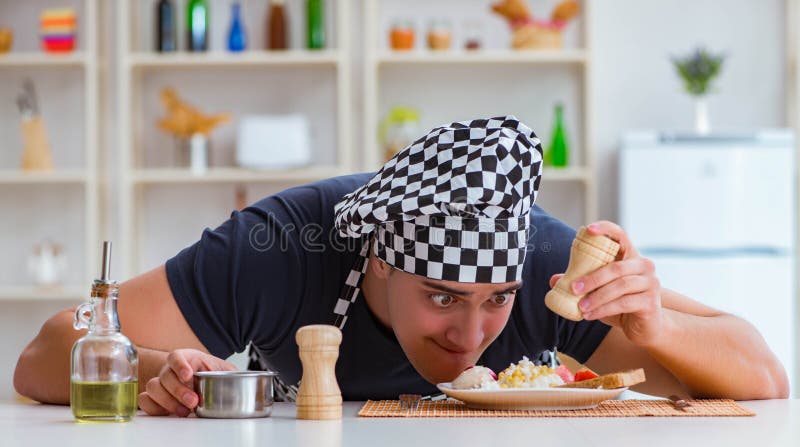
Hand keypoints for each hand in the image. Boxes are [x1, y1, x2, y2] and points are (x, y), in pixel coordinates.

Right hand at [138, 349, 236, 416]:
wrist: (193, 377)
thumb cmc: (207, 372)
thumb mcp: (221, 369)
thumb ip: (231, 373)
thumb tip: (246, 378)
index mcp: (185, 358)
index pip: (176, 356)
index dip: (180, 365)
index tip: (189, 375)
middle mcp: (169, 369)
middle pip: (166, 376)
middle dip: (179, 390)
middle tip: (193, 401)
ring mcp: (160, 382)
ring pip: (153, 388)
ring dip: (167, 401)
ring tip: (184, 411)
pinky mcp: (154, 397)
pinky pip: (145, 400)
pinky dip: (154, 407)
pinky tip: (168, 413)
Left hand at [549, 221, 663, 346]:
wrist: (644, 327)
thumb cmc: (620, 304)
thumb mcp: (599, 292)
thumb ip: (581, 283)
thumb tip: (554, 280)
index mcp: (630, 257)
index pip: (620, 235)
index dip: (606, 229)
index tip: (588, 229)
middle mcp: (644, 266)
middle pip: (616, 268)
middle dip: (592, 279)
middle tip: (573, 288)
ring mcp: (651, 283)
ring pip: (620, 286)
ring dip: (596, 297)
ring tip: (581, 307)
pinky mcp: (651, 302)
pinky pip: (624, 303)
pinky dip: (603, 309)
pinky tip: (590, 315)